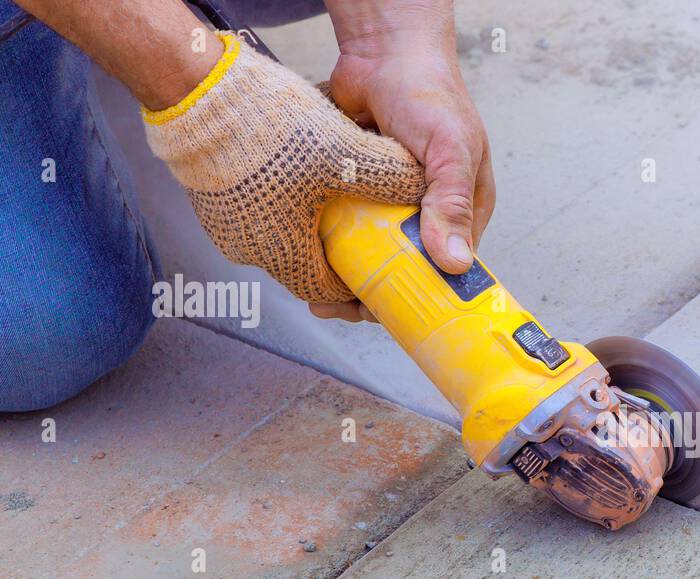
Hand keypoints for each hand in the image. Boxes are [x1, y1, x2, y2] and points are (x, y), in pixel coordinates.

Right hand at [143, 35, 427, 302]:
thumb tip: (429, 201)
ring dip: (312, 238)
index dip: (359, 292)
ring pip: (280, 245)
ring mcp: (226, 228)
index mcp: (285, 253)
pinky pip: (256, 220)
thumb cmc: (272, 130)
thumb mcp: (345, 155)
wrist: (199, 92)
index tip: (382, 281)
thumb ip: (390, 180)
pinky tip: (304, 192)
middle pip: (305, 271)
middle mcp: (250, 252)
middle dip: (339, 265)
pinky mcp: (212, 203)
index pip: (330, 294)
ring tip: (342, 220)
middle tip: (367, 251)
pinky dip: (284, 216)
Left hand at [312, 1, 495, 322]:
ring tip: (315, 296)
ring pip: (371, 254)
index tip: (393, 320)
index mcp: (463, 211)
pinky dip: (328, 244)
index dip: (424, 299)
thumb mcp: (448, 148)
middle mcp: (427, 214)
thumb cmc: (427, 91)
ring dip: (346, 275)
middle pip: (405, 269)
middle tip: (338, 309)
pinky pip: (344, 228)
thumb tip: (456, 264)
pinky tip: (305, 260)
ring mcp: (390, 204)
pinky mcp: (357, 191)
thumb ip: (450, 202)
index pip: (448, 272)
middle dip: (374, 294)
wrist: (381, 48)